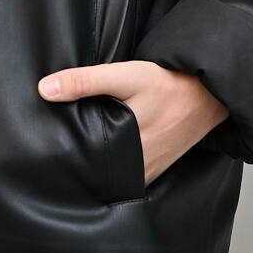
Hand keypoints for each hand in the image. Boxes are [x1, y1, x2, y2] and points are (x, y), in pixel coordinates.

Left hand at [36, 59, 228, 187]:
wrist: (208, 92)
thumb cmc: (168, 84)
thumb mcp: (126, 76)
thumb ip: (85, 82)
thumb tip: (45, 89)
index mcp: (127, 153)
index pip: (86, 169)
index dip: (64, 166)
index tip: (43, 158)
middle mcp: (138, 170)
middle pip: (97, 175)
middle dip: (77, 168)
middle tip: (51, 158)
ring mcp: (148, 172)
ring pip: (112, 176)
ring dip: (96, 168)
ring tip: (71, 158)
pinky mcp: (155, 167)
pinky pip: (128, 174)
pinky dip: (114, 166)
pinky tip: (103, 154)